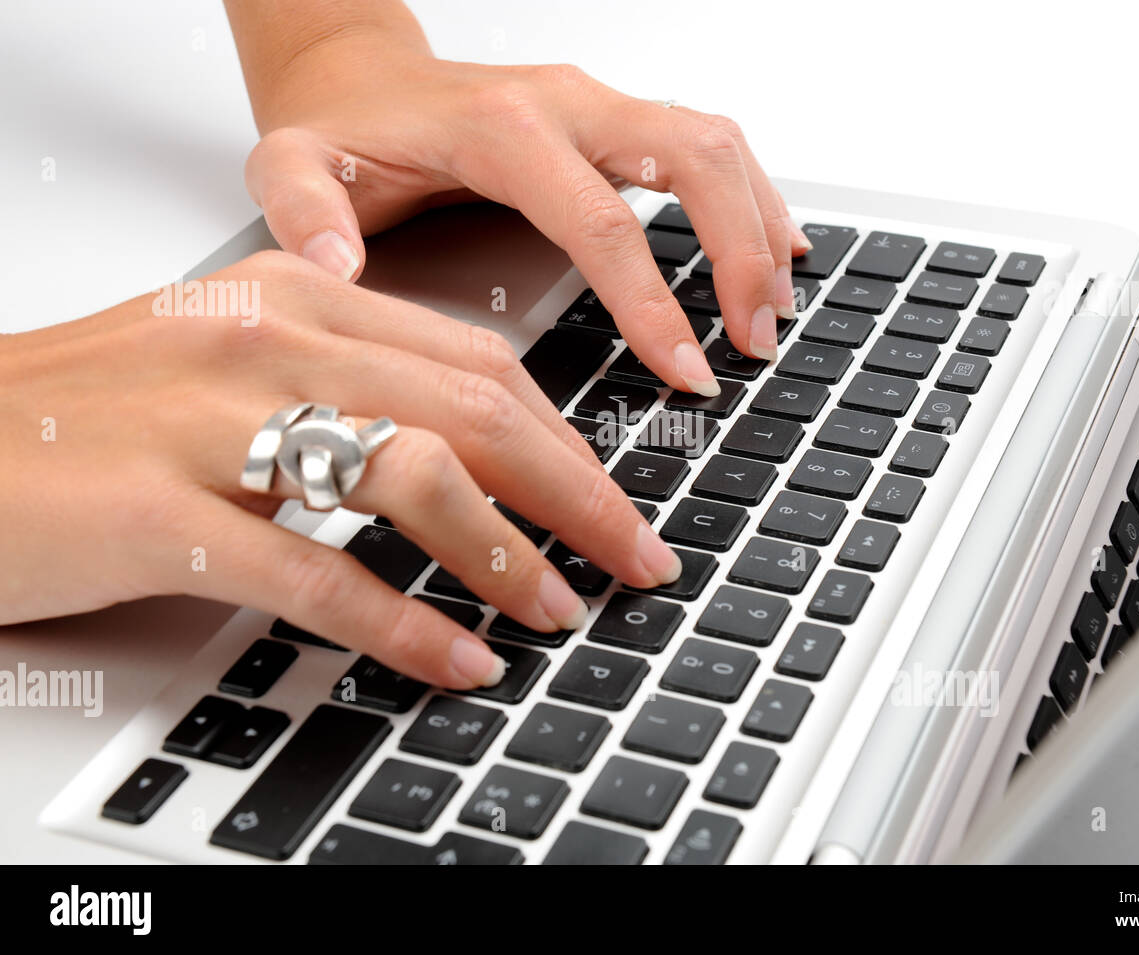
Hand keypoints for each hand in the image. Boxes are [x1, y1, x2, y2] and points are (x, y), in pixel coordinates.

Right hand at [0, 252, 681, 686]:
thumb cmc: (90, 416)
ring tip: (560, 611)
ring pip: (417, 477)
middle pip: (476, 413)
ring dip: (509, 554)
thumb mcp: (232, 365)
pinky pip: (321, 573)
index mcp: (299, 296)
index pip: (478, 364)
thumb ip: (348, 387)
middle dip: (579, 493)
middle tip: (635, 557)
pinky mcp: (165, 513)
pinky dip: (408, 624)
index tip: (615, 496)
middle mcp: (270, 341)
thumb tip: (468, 458)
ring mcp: (215, 422)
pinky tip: (459, 660)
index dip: (567, 439)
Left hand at [224, 0, 810, 393]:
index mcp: (503, 130)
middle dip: (740, 255)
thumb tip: (339, 263)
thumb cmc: (342, 129)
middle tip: (756, 340)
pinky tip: (774, 244)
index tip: (686, 368)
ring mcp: (598, 104)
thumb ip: (302, 212)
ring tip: (777, 306)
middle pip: (693, 162)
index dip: (654, 304)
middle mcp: (567, 104)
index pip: (605, 224)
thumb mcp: (292, 166)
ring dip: (760, 222)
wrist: (358, 74)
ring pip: (715, 143)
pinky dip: (751, 193)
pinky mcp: (613, 115)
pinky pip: (706, 141)